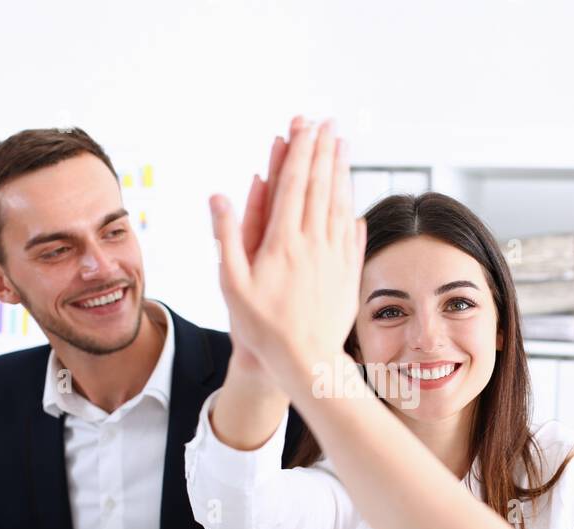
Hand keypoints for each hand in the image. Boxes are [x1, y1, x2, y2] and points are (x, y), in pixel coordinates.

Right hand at [209, 116, 364, 392]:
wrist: (306, 360)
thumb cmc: (262, 327)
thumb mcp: (232, 284)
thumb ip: (226, 237)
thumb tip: (220, 197)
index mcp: (284, 242)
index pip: (294, 185)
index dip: (300, 152)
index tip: (305, 126)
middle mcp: (313, 243)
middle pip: (321, 187)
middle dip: (323, 151)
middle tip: (327, 123)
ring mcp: (335, 257)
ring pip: (340, 204)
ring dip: (340, 172)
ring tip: (342, 147)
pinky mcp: (348, 273)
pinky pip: (352, 233)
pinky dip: (352, 209)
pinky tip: (353, 200)